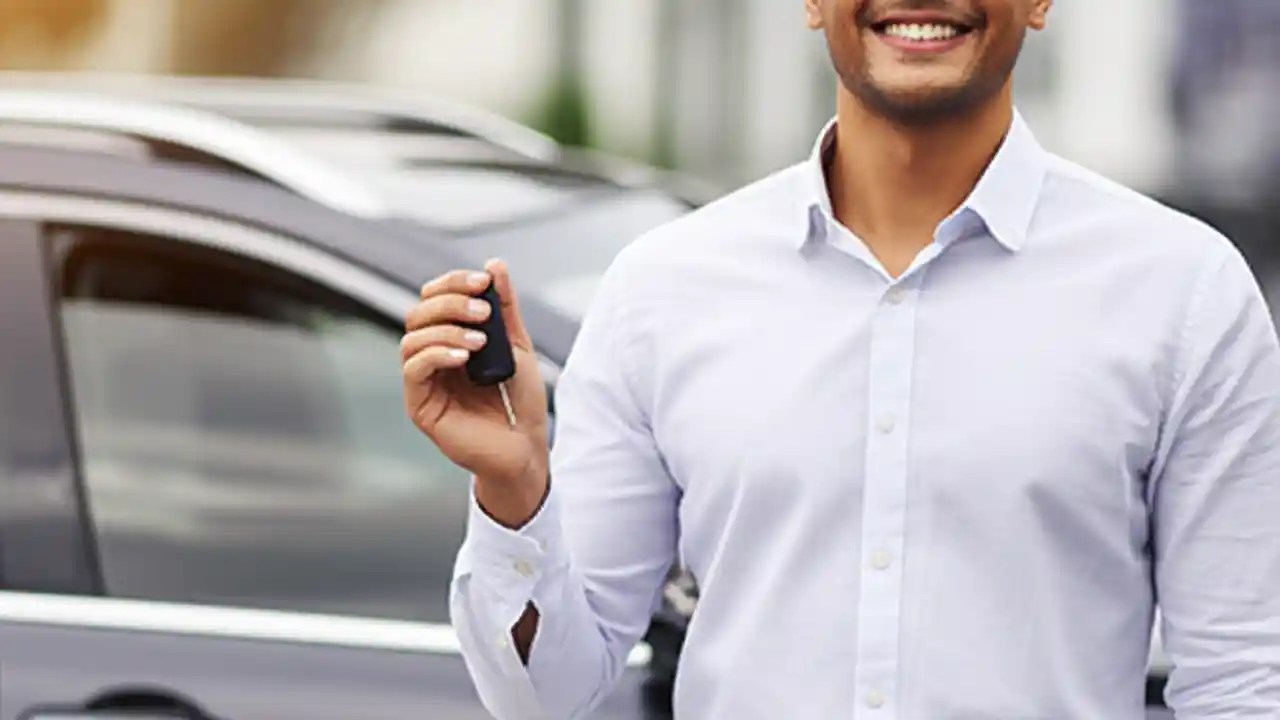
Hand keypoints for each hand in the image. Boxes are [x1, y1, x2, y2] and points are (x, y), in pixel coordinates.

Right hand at [402, 259, 548, 501]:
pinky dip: (435, 354)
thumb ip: (505, 309)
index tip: (484, 281)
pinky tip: (463, 357)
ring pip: (412, 338)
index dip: (453, 283)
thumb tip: (494, 265)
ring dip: (446, 329)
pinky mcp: (420, 405)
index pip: (434, 298)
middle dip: (451, 302)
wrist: (525, 449)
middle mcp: (431, 356)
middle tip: (484, 311)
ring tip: (480, 341)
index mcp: (450, 339)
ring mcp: (423, 381)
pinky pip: (413, 369)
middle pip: (419, 312)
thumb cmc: (519, 402)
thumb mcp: (516, 346)